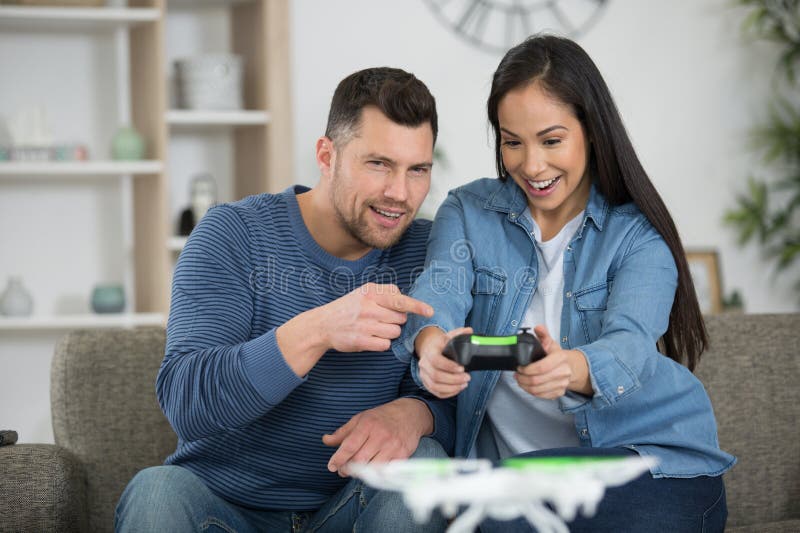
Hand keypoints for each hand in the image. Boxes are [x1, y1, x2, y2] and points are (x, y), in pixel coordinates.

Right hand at [276, 283, 432, 376]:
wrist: (323, 324)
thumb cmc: (347, 307)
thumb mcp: (363, 292)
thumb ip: (385, 292)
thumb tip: (405, 298)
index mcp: (371, 293)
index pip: (400, 300)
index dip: (417, 306)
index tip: (429, 311)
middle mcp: (368, 307)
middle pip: (400, 318)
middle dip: (395, 320)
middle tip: (380, 319)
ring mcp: (365, 325)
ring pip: (395, 332)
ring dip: (389, 333)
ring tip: (374, 328)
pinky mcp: (361, 341)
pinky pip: (385, 345)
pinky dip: (381, 343)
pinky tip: (370, 338)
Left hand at [322, 398, 432, 476]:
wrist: (410, 415)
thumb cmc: (381, 417)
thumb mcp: (360, 419)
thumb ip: (342, 432)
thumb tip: (325, 440)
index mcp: (367, 425)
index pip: (349, 446)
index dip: (338, 459)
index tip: (332, 466)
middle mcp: (380, 435)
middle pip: (359, 460)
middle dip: (347, 468)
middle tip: (343, 470)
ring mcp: (392, 446)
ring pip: (372, 468)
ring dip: (361, 473)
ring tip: (356, 471)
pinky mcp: (403, 455)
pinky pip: (386, 471)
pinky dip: (376, 474)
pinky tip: (371, 471)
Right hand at [415, 326, 472, 397]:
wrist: (429, 349)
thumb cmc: (441, 344)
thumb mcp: (448, 336)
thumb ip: (459, 334)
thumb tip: (469, 331)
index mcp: (429, 351)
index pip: (436, 360)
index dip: (449, 366)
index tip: (462, 368)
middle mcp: (424, 364)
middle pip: (436, 376)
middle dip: (454, 379)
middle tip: (467, 377)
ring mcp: (424, 375)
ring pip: (435, 386)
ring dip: (452, 387)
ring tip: (464, 384)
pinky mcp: (426, 383)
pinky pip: (436, 392)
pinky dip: (448, 393)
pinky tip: (458, 389)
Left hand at [514, 325, 592, 398]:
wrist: (571, 368)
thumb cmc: (557, 355)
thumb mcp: (551, 343)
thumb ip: (543, 334)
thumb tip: (538, 327)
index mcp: (560, 358)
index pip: (541, 367)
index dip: (527, 369)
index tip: (519, 367)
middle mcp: (563, 372)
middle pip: (537, 380)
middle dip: (522, 378)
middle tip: (517, 375)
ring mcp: (562, 384)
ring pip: (537, 390)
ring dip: (524, 386)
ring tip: (519, 380)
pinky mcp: (559, 393)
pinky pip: (541, 396)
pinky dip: (531, 392)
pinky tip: (526, 386)